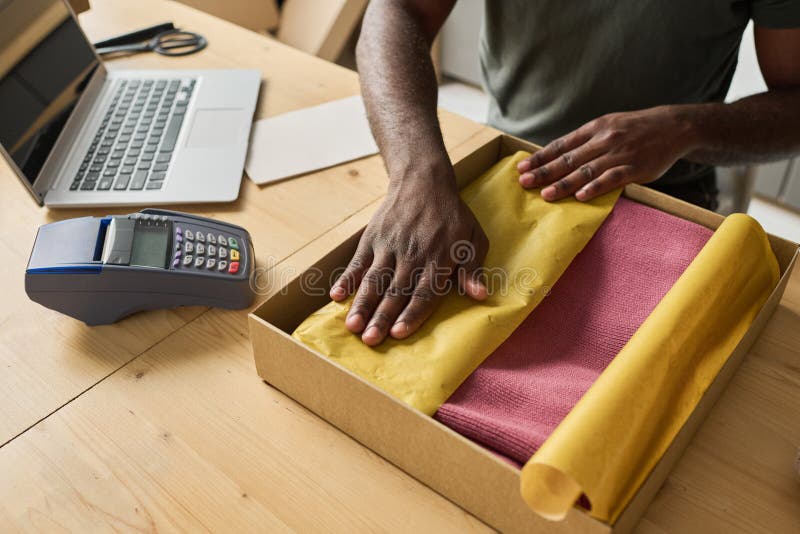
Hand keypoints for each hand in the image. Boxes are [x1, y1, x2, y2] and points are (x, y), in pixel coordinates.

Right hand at [329, 176, 488, 345]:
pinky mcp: (373, 238)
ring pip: (375, 280)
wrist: (423, 181)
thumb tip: (479, 295)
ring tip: (352, 326)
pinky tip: (337, 295)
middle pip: (396, 292)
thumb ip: (473, 269)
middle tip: (370, 340)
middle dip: (382, 317)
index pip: (424, 293)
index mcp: (438, 258)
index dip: (411, 314)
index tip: (399, 333)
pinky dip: (347, 278)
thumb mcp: (474, 238)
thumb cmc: (452, 216)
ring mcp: (390, 247)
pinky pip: (358, 262)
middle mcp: (413, 255)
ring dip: (363, 304)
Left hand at [516, 106, 696, 200]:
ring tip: (545, 194)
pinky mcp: (635, 168)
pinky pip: (611, 179)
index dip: (541, 157)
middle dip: (544, 171)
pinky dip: (595, 187)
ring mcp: (619, 154)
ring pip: (586, 171)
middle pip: (569, 158)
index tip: (523, 167)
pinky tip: (580, 196)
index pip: (561, 145)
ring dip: (564, 183)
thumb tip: (560, 156)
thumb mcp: (609, 125)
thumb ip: (586, 140)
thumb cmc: (636, 128)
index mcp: (595, 128)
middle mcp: (604, 139)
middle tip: (524, 182)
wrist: (674, 126)